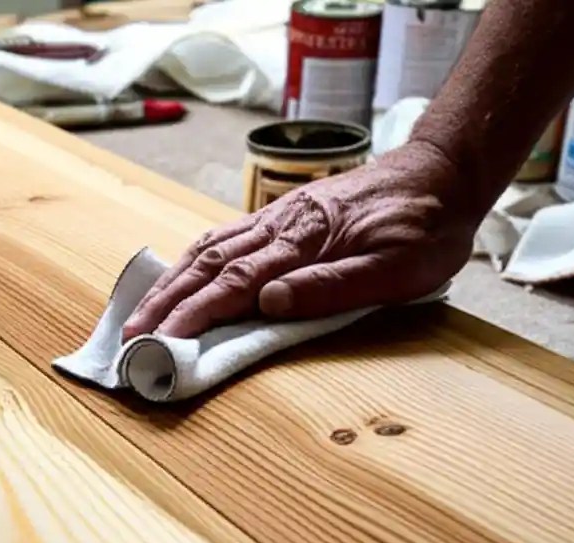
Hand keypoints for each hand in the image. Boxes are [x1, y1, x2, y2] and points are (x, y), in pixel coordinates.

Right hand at [122, 141, 478, 339]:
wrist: (440, 172)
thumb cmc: (425, 227)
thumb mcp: (398, 268)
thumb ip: (332, 286)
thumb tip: (268, 302)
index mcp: (305, 242)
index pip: (236, 283)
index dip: (195, 313)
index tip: (162, 340)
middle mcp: (281, 226)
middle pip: (209, 266)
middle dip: (166, 302)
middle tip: (132, 336)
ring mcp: (277, 217)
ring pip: (209, 249)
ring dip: (171, 282)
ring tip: (142, 312)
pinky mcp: (281, 214)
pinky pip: (224, 235)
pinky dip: (192, 259)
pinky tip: (179, 274)